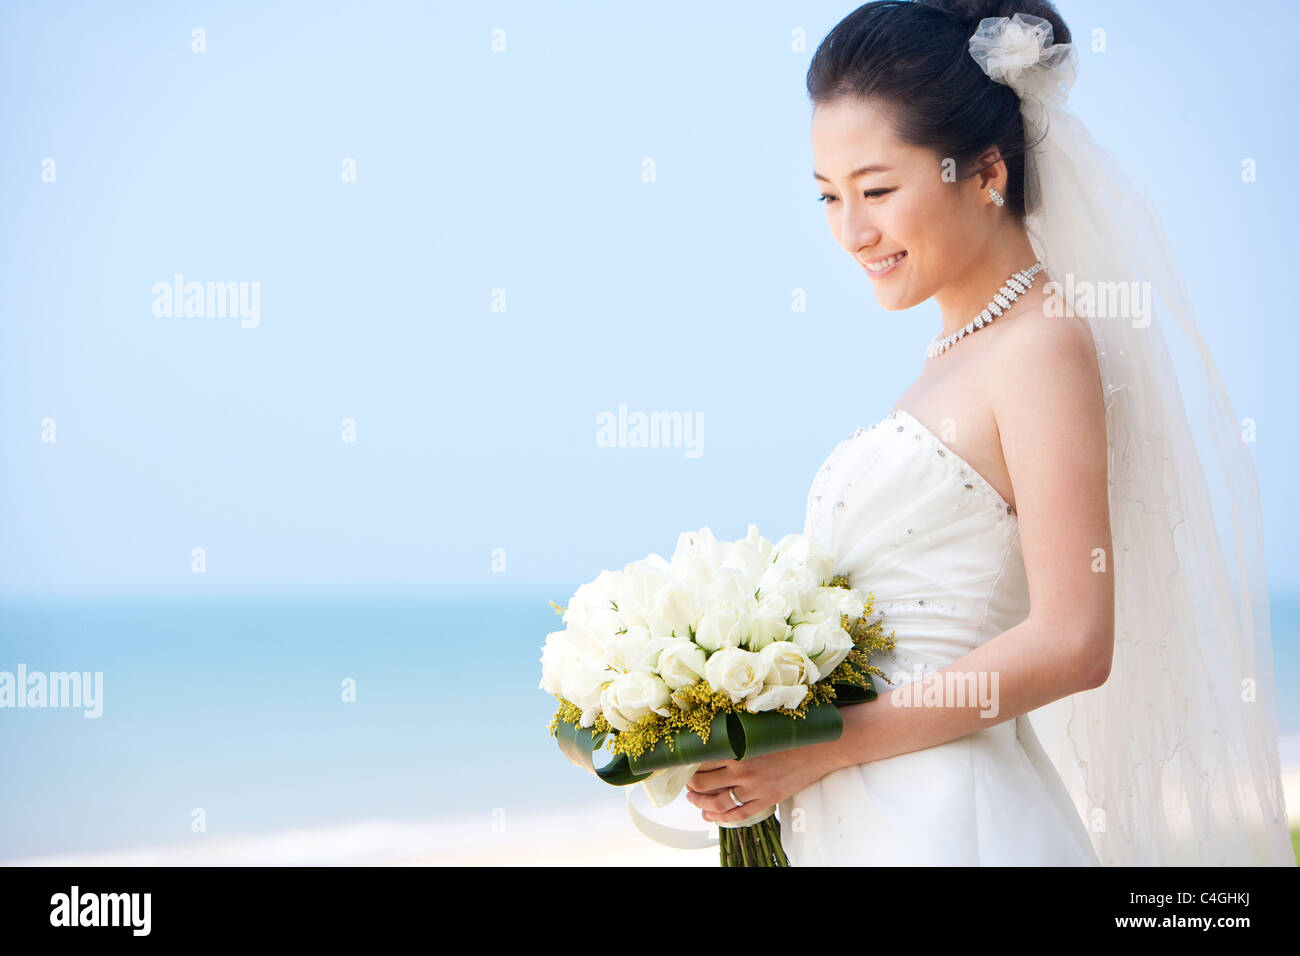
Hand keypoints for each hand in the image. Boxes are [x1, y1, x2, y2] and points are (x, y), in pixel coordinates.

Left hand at [684, 744, 834, 826]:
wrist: (819, 748)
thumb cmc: (790, 733)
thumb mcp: (759, 728)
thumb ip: (737, 732)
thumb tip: (715, 732)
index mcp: (739, 750)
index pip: (703, 760)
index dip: (689, 764)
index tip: (681, 763)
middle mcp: (743, 772)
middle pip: (705, 782)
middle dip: (691, 784)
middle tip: (686, 783)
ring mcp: (754, 789)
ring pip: (718, 802)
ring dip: (701, 802)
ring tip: (693, 799)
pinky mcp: (766, 801)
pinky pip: (738, 815)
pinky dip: (721, 818)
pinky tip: (712, 815)